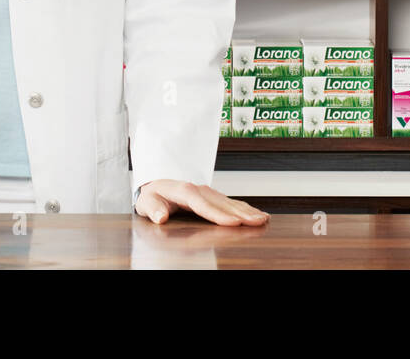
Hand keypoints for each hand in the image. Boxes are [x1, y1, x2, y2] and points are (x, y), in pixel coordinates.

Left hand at [135, 179, 268, 225]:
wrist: (155, 186)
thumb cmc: (152, 196)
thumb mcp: (146, 202)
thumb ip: (153, 209)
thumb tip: (160, 216)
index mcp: (184, 191)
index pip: (203, 204)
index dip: (218, 214)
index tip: (233, 223)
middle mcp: (199, 190)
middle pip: (223, 203)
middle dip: (241, 213)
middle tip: (258, 222)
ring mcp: (208, 192)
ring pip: (231, 203)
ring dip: (248, 211)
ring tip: (263, 219)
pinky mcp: (213, 197)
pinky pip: (232, 203)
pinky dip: (246, 209)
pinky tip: (258, 215)